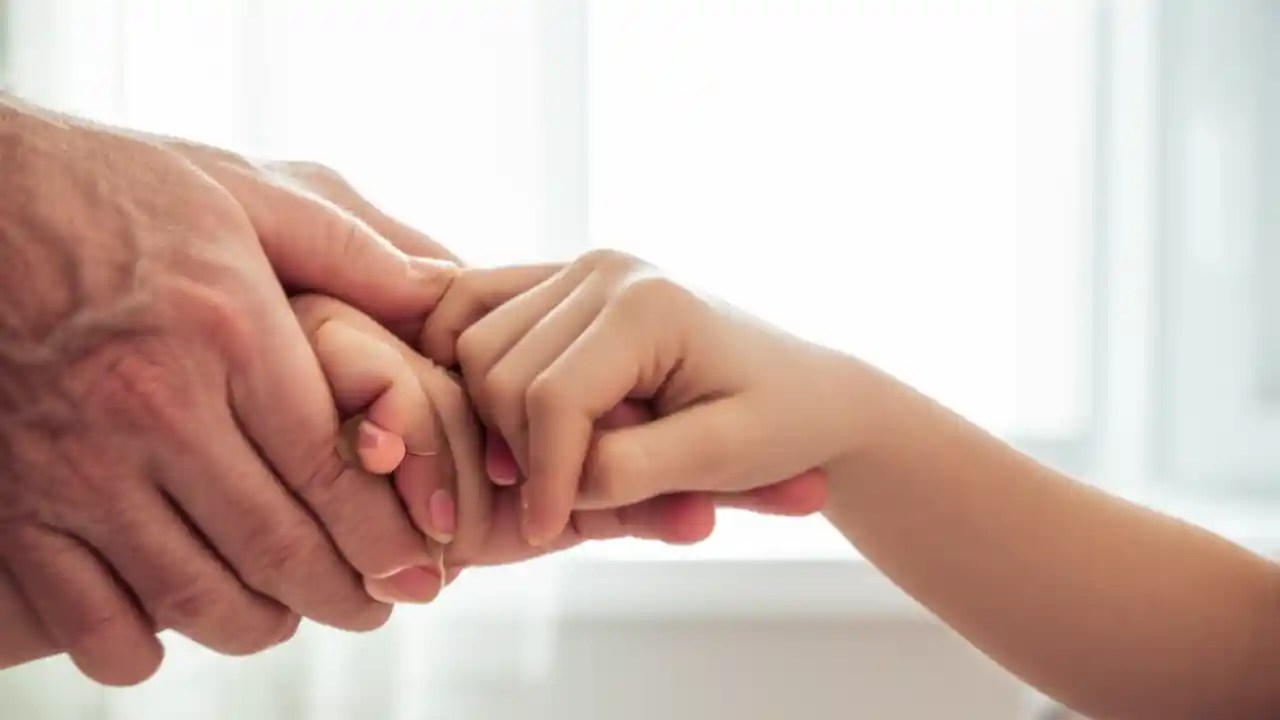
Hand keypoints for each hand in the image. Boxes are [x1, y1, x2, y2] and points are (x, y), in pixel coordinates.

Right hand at [0, 98, 455, 682]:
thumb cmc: (113, 191)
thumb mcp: (243, 193)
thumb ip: (350, 248)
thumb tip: (441, 293)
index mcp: (227, 329)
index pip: (330, 469)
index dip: (387, 537)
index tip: (420, 569)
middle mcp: (152, 404)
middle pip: (274, 546)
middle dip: (344, 596)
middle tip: (378, 607)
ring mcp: (73, 462)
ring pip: (191, 594)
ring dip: (258, 627)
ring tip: (292, 615)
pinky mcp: (9, 502)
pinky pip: (84, 617)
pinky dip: (141, 647)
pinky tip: (175, 628)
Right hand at [421, 250, 856, 544]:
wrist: (806, 390)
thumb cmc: (778, 425)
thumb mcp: (721, 459)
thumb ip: (633, 472)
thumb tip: (554, 482)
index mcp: (648, 303)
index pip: (553, 397)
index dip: (544, 476)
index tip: (549, 532)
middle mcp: (604, 268)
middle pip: (500, 371)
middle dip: (521, 449)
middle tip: (563, 498)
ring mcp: (579, 268)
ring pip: (476, 347)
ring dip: (498, 416)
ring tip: (557, 462)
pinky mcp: (561, 281)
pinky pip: (473, 311)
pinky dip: (466, 362)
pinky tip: (500, 418)